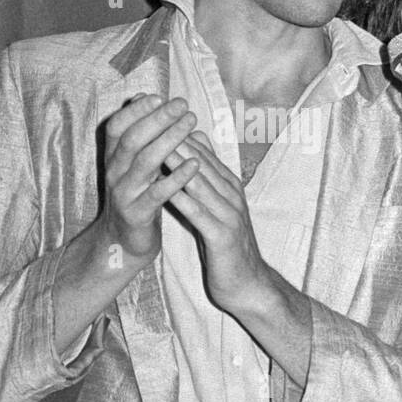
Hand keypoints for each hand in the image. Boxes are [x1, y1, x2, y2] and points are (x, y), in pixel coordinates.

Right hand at [97, 93, 199, 263]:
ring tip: (190, 123)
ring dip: (169, 140)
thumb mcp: (133, 163)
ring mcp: (124, 193)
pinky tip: (195, 164)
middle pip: (132, 139)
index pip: (118, 126)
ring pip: (144, 162)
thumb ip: (138, 133)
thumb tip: (142, 96)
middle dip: (157, 119)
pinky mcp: (137, 214)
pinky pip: (157, 193)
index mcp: (113, 158)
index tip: (159, 97)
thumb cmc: (136, 195)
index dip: (136, 110)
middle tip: (181, 104)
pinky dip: (176, 177)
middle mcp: (114, 172)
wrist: (124, 241)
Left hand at [164, 130, 269, 314]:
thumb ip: (206, 180)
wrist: (248, 285)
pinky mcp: (222, 236)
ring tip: (155, 147)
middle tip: (154, 122)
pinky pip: (198, 213)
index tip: (157, 117)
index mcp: (229, 186)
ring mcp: (229, 215)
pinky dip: (182, 199)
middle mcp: (231, 195)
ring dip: (178, 165)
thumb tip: (194, 148)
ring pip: (199, 183)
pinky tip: (165, 190)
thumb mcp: (218, 207)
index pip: (203, 152)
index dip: (180, 133)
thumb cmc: (227, 246)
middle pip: (201, 162)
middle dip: (176, 141)